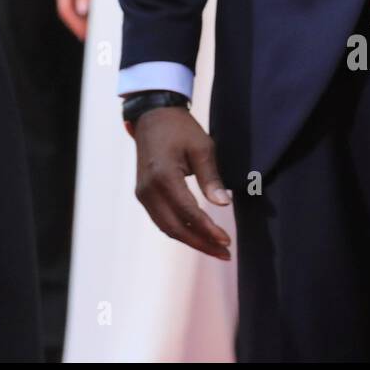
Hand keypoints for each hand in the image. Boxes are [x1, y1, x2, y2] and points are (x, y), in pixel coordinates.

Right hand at [54, 0, 93, 38]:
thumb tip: (82, 10)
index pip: (66, 12)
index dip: (75, 26)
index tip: (85, 36)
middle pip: (68, 12)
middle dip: (78, 26)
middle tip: (90, 37)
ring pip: (73, 8)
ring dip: (81, 19)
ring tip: (92, 30)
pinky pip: (77, 2)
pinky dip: (84, 11)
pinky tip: (93, 15)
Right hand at [131, 107, 232, 259]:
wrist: (153, 116)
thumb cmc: (180, 128)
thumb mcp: (202, 147)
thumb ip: (211, 178)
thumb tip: (223, 205)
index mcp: (163, 176)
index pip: (188, 212)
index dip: (208, 230)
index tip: (227, 241)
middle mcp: (148, 189)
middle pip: (174, 227)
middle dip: (201, 243)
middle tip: (224, 253)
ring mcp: (143, 193)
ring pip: (166, 227)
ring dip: (191, 240)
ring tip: (215, 249)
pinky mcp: (143, 194)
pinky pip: (161, 219)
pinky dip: (179, 230)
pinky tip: (198, 235)